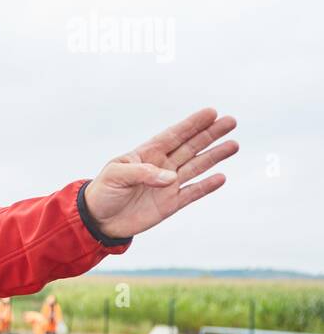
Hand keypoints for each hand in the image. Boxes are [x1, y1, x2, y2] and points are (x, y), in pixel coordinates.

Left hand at [83, 107, 237, 239]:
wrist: (99, 220)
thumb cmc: (103, 192)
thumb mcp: (115, 175)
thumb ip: (142, 173)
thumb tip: (171, 178)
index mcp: (146, 154)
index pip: (173, 135)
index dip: (191, 124)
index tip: (211, 112)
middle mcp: (161, 166)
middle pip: (191, 147)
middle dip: (210, 134)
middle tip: (230, 121)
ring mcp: (168, 184)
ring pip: (196, 167)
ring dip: (214, 156)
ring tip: (233, 145)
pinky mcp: (171, 203)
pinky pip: (193, 193)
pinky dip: (207, 186)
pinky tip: (221, 177)